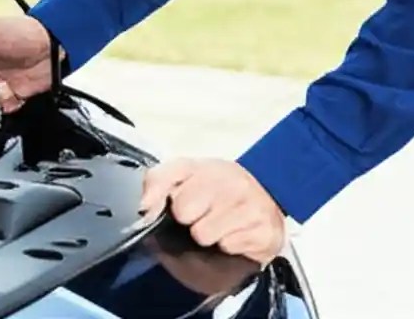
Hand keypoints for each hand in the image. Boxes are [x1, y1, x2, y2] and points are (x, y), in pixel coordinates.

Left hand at [139, 158, 286, 264]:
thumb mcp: (184, 176)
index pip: (164, 179)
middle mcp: (230, 181)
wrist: (269, 195)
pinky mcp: (266, 231)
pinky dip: (229, 245)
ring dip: (209, 235)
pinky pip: (228, 247)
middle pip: (183, 212)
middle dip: (189, 218)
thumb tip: (144, 205)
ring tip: (219, 225)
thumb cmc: (219, 188)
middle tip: (203, 214)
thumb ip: (157, 183)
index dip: (160, 198)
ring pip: (203, 235)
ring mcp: (251, 205)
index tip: (170, 203)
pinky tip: (236, 233)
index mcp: (205, 165)